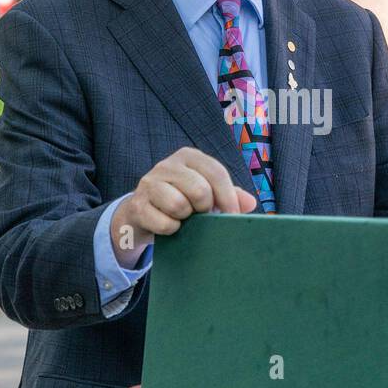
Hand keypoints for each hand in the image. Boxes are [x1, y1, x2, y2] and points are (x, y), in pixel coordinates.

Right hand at [110, 147, 257, 266]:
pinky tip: (170, 226)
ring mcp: (149, 183)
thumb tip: (250, 203)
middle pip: (200, 190)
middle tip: (201, 215)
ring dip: (186, 219)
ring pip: (179, 205)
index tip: (233, 216)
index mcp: (189, 157)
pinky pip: (165, 223)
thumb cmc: (182, 200)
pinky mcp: (137, 204)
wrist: (144, 214)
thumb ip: (230, 195)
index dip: (228, 197)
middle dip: (206, 209)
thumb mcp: (207, 193)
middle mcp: (167, 165)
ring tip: (184, 219)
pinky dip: (172, 230)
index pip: (216, 172)